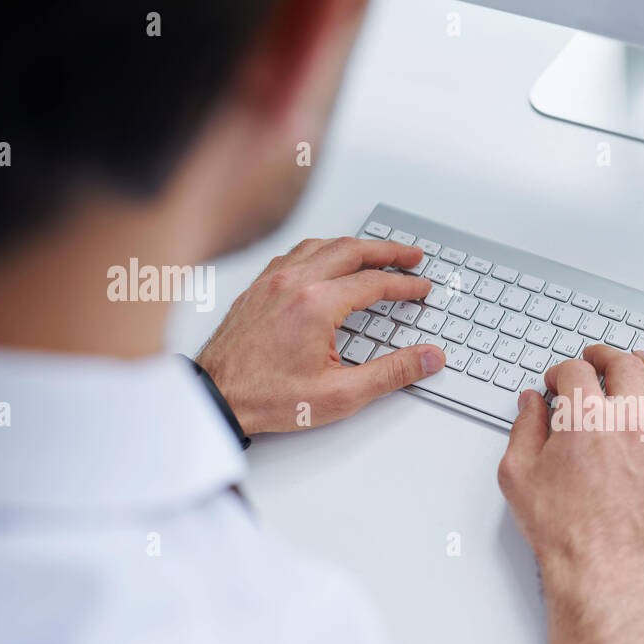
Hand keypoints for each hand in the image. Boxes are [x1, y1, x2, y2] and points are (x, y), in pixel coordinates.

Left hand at [196, 237, 442, 434]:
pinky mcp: (258, 288)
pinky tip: (327, 259)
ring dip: (354, 246)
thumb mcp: (342, 394)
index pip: (374, 283)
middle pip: (351, 251)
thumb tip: (428, 358)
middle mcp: (293, 283)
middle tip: (411, 256)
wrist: (216, 398)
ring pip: (322, 245)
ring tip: (376, 253)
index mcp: (316, 305)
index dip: (404, 285)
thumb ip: (392, 373)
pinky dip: (322, 250)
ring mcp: (272, 282)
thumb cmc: (267, 397)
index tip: (421, 289)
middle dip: (387, 251)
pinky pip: (296, 253)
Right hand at [498, 344, 643, 589]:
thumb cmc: (562, 529)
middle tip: (596, 358)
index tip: (559, 381)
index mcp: (586, 421)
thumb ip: (524, 429)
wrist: (600, 566)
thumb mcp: (519, 474)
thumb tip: (532, 404)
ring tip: (637, 361)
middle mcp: (627, 423)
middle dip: (606, 356)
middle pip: (626, 366)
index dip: (564, 370)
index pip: (578, 372)